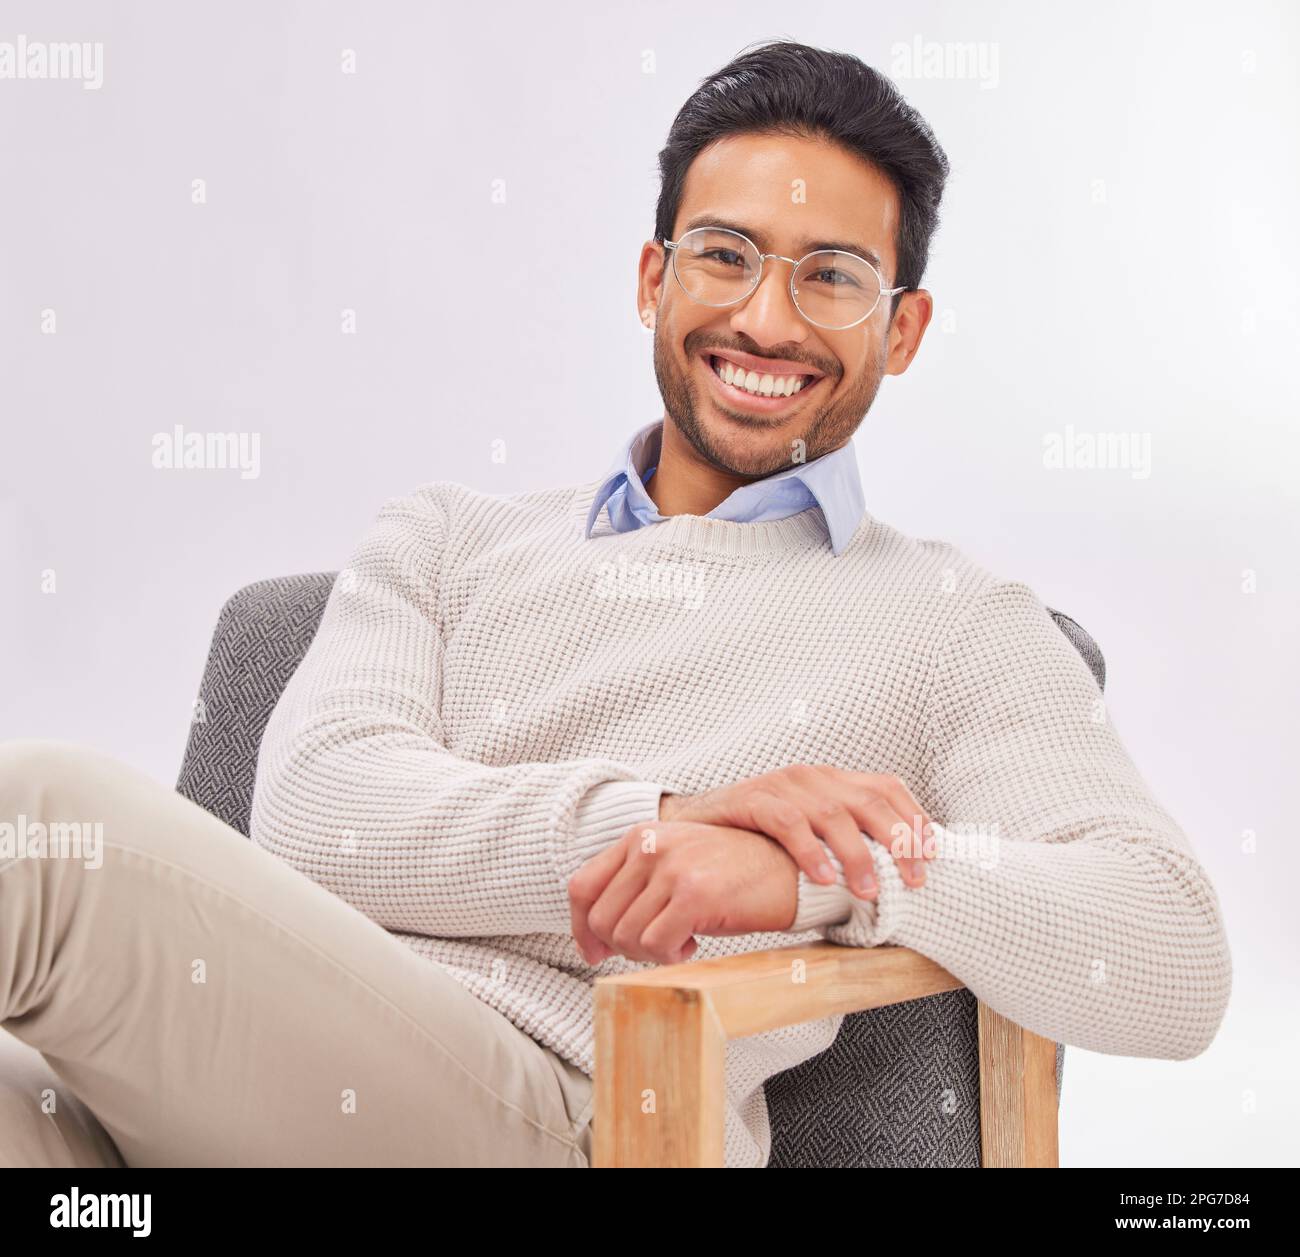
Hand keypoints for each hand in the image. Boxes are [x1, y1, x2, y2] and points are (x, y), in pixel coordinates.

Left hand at [567, 820, 797, 965]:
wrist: (788, 872)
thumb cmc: (731, 876)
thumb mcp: (675, 868)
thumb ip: (633, 889)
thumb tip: (592, 942)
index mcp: (640, 835)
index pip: (581, 887)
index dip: (581, 929)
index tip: (596, 953)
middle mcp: (650, 845)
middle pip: (600, 919)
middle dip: (623, 948)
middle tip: (658, 947)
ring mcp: (672, 867)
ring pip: (626, 936)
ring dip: (649, 954)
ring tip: (679, 942)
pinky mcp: (694, 893)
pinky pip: (656, 945)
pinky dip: (670, 957)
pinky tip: (692, 945)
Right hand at [658, 765, 935, 898]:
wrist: (692, 822)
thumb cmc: (757, 837)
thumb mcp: (808, 832)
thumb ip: (843, 841)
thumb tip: (895, 875)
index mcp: (833, 780)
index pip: (887, 788)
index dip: (914, 819)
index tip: (933, 855)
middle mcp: (813, 776)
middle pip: (870, 801)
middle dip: (898, 841)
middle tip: (912, 881)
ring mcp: (782, 785)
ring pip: (833, 814)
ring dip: (857, 854)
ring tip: (868, 890)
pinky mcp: (752, 798)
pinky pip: (787, 823)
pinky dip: (810, 851)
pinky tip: (823, 878)